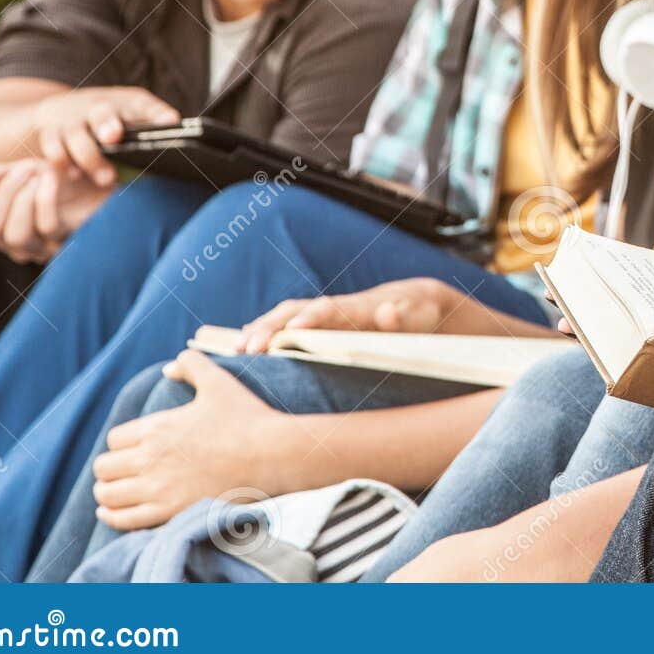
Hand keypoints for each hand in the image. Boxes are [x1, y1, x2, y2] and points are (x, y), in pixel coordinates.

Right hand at [0, 158, 110, 261]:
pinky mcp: (71, 240)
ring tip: (35, 171)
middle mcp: (20, 244)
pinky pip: (48, 225)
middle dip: (1, 194)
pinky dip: (44, 197)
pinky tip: (52, 177)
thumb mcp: (27, 170)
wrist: (106, 180)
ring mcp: (46, 246)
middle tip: (22, 168)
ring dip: (21, 197)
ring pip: (16, 235)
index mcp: (3, 226)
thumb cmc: (65, 177)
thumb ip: (3, 176)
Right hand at [32, 86, 179, 186]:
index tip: (171, 121)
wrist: (58, 110)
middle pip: (102, 112)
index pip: (143, 104)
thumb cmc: (108, 123)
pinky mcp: (48, 133)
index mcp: (125, 103)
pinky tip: (74, 174)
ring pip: (76, 134)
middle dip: (107, 124)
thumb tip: (173, 156)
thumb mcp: (128, 119)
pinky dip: (62, 162)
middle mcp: (97, 106)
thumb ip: (146, 134)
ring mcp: (71, 119)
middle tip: (114, 138)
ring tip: (107, 178)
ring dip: (90, 156)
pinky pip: (52, 147)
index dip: (156, 112)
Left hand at [91, 351, 299, 531]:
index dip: (121, 443)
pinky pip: (123, 520)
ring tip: (115, 491)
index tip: (135, 447)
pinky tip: (111, 513)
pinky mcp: (169, 512)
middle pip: (104, 467)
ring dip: (107, 492)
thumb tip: (169, 367)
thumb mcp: (219, 382)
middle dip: (110, 468)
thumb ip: (192, 366)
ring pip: (107, 495)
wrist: (272, 455)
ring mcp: (158, 489)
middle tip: (121, 470)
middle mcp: (150, 459)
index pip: (115, 439)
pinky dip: (112, 517)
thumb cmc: (247, 418)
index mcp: (157, 428)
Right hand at [237, 277, 466, 353]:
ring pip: (284, 318)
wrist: (411, 303)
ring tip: (236, 350)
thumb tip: (389, 312)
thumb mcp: (418, 315)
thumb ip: (403, 316)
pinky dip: (263, 333)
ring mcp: (322, 315)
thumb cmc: (416, 314)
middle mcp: (333, 308)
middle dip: (270, 327)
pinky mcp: (316, 325)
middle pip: (294, 312)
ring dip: (260, 331)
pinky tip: (241, 347)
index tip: (290, 331)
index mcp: (356, 307)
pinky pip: (284, 326)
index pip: (328, 310)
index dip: (309, 320)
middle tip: (248, 348)